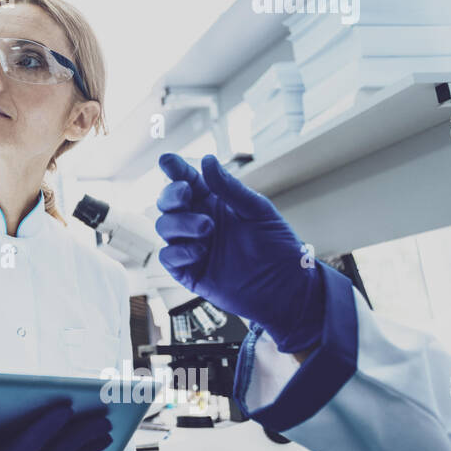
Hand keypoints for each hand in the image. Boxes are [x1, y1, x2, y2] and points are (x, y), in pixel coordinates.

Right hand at [154, 153, 326, 352]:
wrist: (286, 290)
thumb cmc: (278, 248)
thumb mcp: (258, 212)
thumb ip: (230, 188)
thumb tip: (207, 161)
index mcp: (214, 203)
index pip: (187, 181)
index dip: (175, 169)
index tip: (167, 161)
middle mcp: (198, 222)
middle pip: (167, 202)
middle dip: (171, 195)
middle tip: (186, 195)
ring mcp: (192, 246)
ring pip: (163, 227)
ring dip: (179, 223)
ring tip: (207, 229)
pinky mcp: (189, 271)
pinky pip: (167, 257)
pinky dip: (178, 251)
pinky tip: (200, 252)